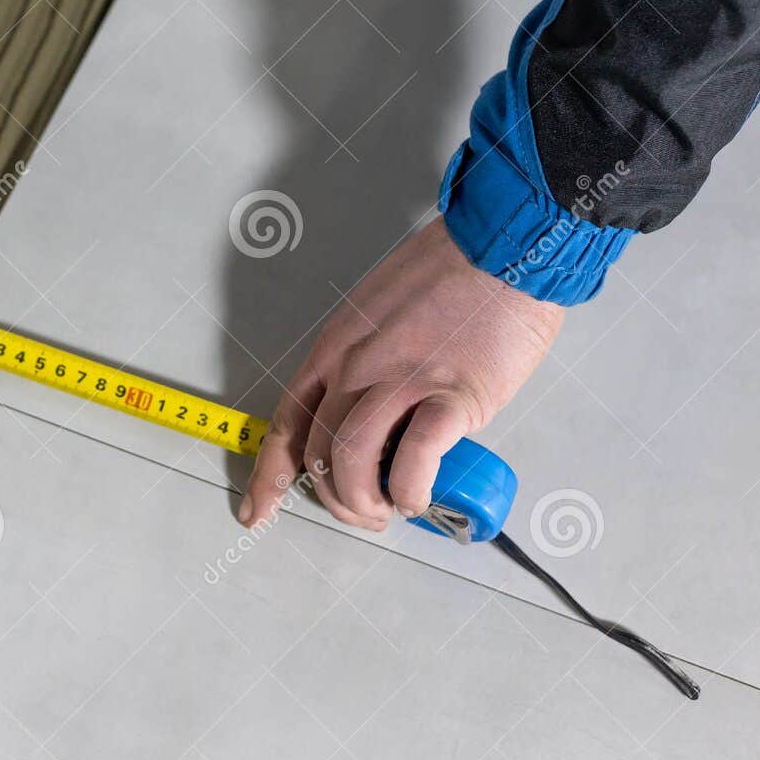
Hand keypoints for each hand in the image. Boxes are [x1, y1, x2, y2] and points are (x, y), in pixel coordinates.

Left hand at [240, 215, 561, 530]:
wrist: (503, 248)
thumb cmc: (450, 274)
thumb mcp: (378, 312)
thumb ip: (364, 363)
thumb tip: (370, 418)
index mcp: (335, 347)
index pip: (288, 422)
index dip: (268, 475)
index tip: (256, 511)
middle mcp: (356, 366)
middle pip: (318, 452)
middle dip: (335, 497)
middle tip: (363, 511)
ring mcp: (401, 379)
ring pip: (352, 461)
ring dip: (367, 501)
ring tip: (392, 507)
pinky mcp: (450, 394)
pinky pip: (414, 461)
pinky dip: (411, 491)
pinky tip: (419, 496)